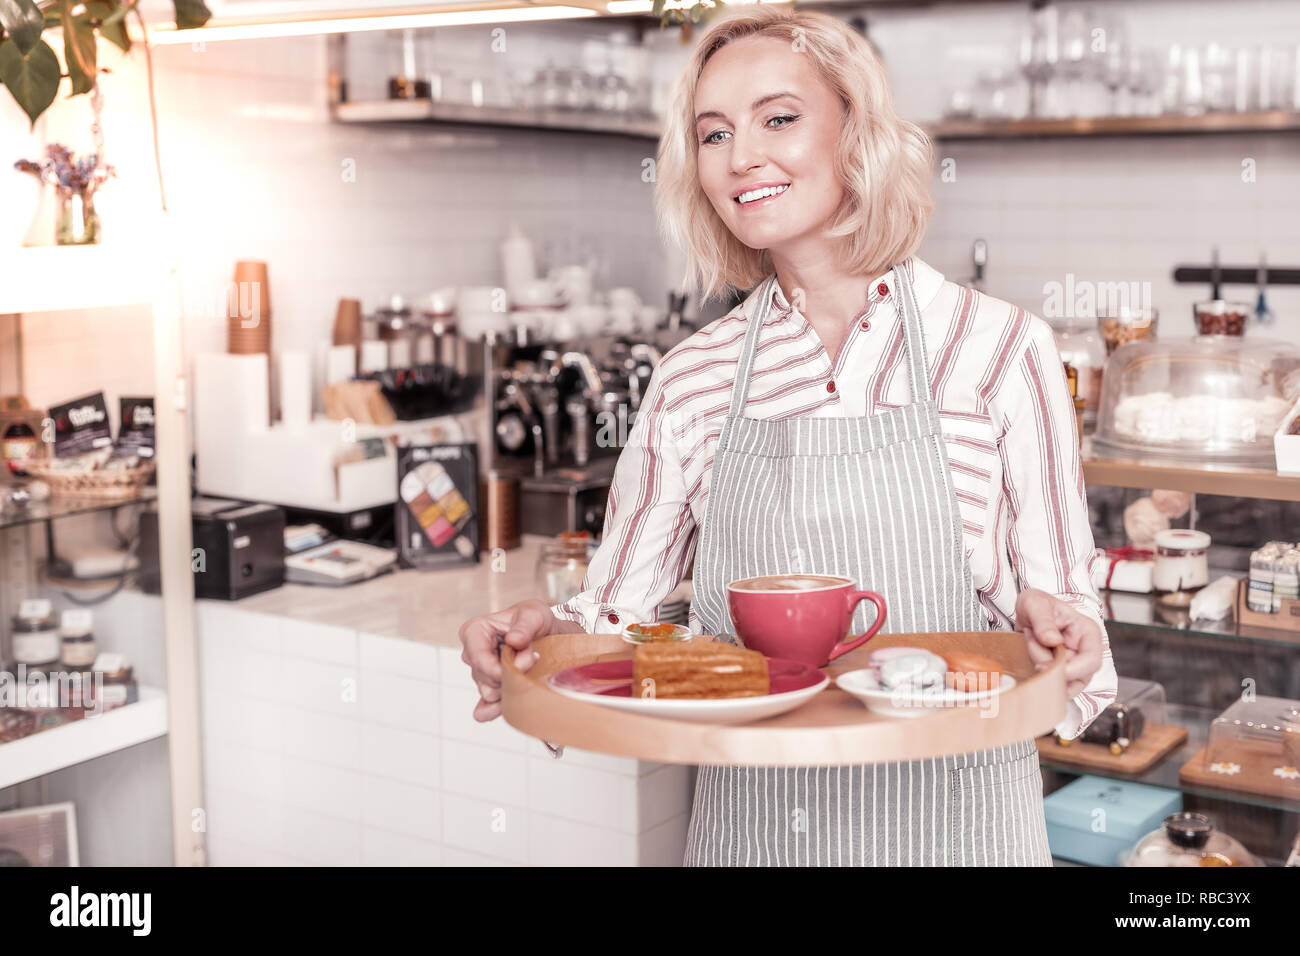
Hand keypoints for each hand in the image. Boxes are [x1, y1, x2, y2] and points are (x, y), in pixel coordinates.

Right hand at [458, 599, 557, 721]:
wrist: (544, 632)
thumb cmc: (534, 619)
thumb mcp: (533, 615)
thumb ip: (524, 627)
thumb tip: (513, 640)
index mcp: (473, 632)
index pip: (481, 661)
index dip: (505, 668)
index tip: (530, 659)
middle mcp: (471, 654)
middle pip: (487, 680)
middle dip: (513, 675)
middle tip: (534, 658)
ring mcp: (478, 673)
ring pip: (490, 694)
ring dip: (513, 686)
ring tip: (528, 668)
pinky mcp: (487, 688)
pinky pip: (484, 709)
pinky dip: (498, 709)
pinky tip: (511, 704)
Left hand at [1015, 588, 1103, 698]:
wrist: (1026, 612)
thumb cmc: (1037, 604)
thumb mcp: (1036, 603)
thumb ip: (1043, 620)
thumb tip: (1053, 640)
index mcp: (1088, 634)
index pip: (1092, 661)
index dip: (1071, 670)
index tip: (1043, 666)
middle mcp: (1084, 653)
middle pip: (1073, 676)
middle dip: (1045, 664)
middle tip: (1029, 642)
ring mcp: (1073, 666)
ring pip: (1059, 683)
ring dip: (1038, 668)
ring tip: (1029, 643)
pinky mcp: (1060, 674)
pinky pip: (1049, 685)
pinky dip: (1034, 675)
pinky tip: (1027, 654)